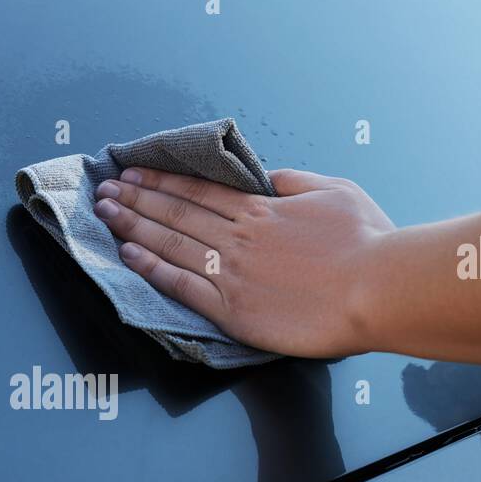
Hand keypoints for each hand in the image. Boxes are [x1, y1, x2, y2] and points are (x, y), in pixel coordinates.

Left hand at [93, 167, 394, 357]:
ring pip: (170, 242)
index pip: (198, 191)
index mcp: (261, 210)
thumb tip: (266, 179)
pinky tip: (128, 253)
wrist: (377, 290)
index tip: (133, 173)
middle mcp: (238, 237)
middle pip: (175, 212)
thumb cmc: (367, 242)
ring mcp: (231, 273)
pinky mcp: (232, 309)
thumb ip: (294, 183)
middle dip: (135, 198)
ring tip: (104, 212)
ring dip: (132, 225)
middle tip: (103, 188)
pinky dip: (151, 267)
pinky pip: (180, 284)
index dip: (160, 180)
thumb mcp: (334, 191)